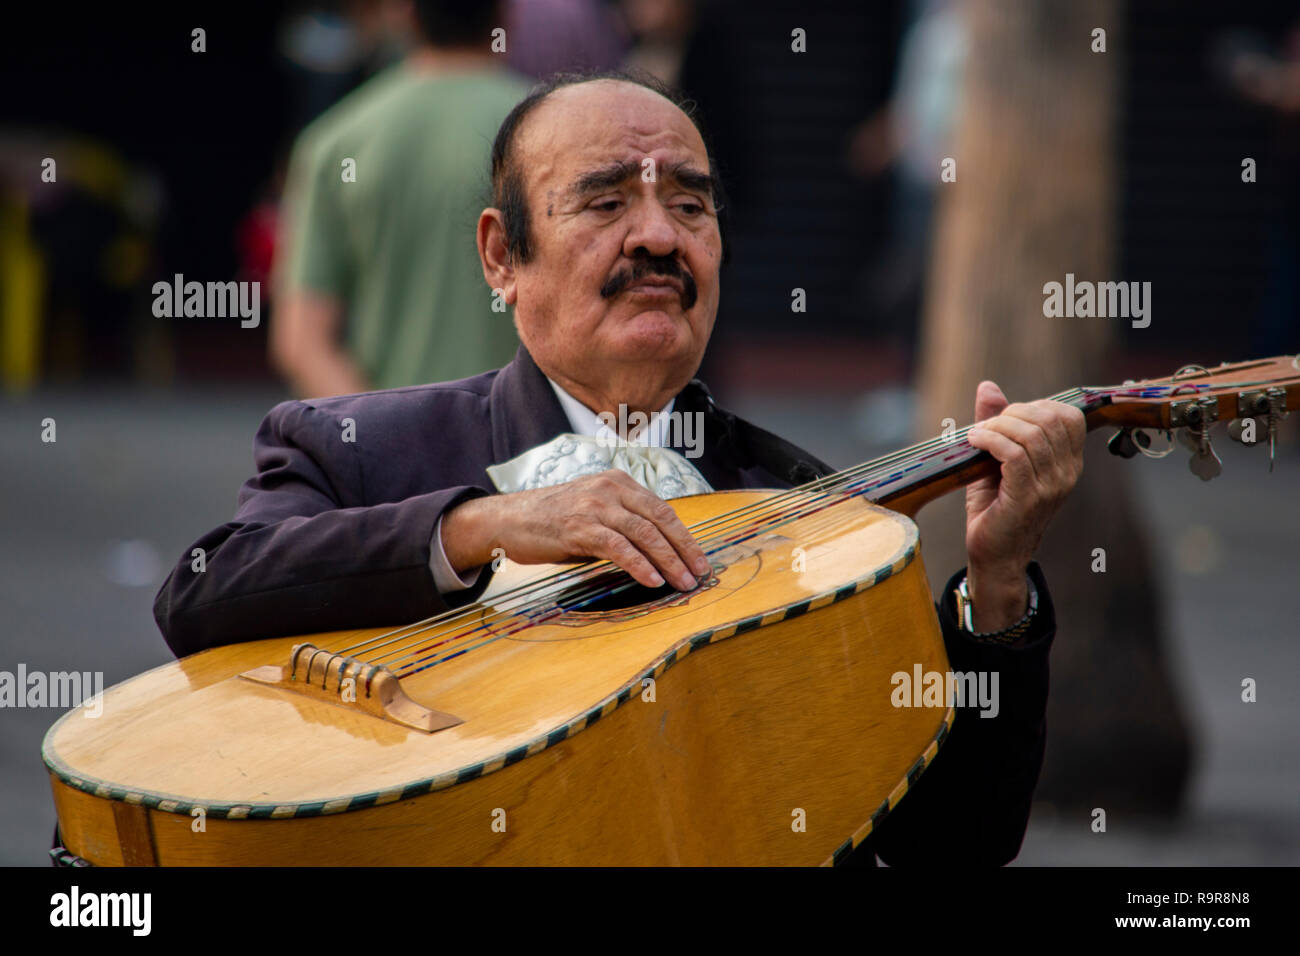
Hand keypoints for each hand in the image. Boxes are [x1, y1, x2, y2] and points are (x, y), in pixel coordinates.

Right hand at [440, 470, 711, 591]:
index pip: (662, 510)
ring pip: (644, 534)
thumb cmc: (553, 520)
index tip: (699, 560)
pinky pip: (618, 547)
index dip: (684, 537)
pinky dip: (639, 565)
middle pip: (659, 520)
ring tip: (682, 582)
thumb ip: (623, 522)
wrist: (508, 519)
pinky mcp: (580, 527)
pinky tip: (652, 580)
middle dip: (684, 550)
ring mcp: (595, 506)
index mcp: (618, 483)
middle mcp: (610, 489)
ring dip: (668, 561)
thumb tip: (658, 551)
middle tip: (699, 574)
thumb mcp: (594, 512)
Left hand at [963, 382, 1084, 630]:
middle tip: (986, 427)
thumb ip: (996, 422)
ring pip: (1031, 434)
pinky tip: (974, 442)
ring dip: (997, 426)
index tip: (1006, 419)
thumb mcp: (995, 459)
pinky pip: (1014, 454)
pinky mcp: (1027, 497)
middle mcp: (1066, 473)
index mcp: (1068, 463)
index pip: (1069, 416)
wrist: (994, 558)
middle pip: (1049, 418)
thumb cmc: (995, 509)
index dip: (1035, 406)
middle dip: (1012, 413)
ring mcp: (1050, 486)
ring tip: (977, 435)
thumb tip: (988, 386)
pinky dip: (990, 440)